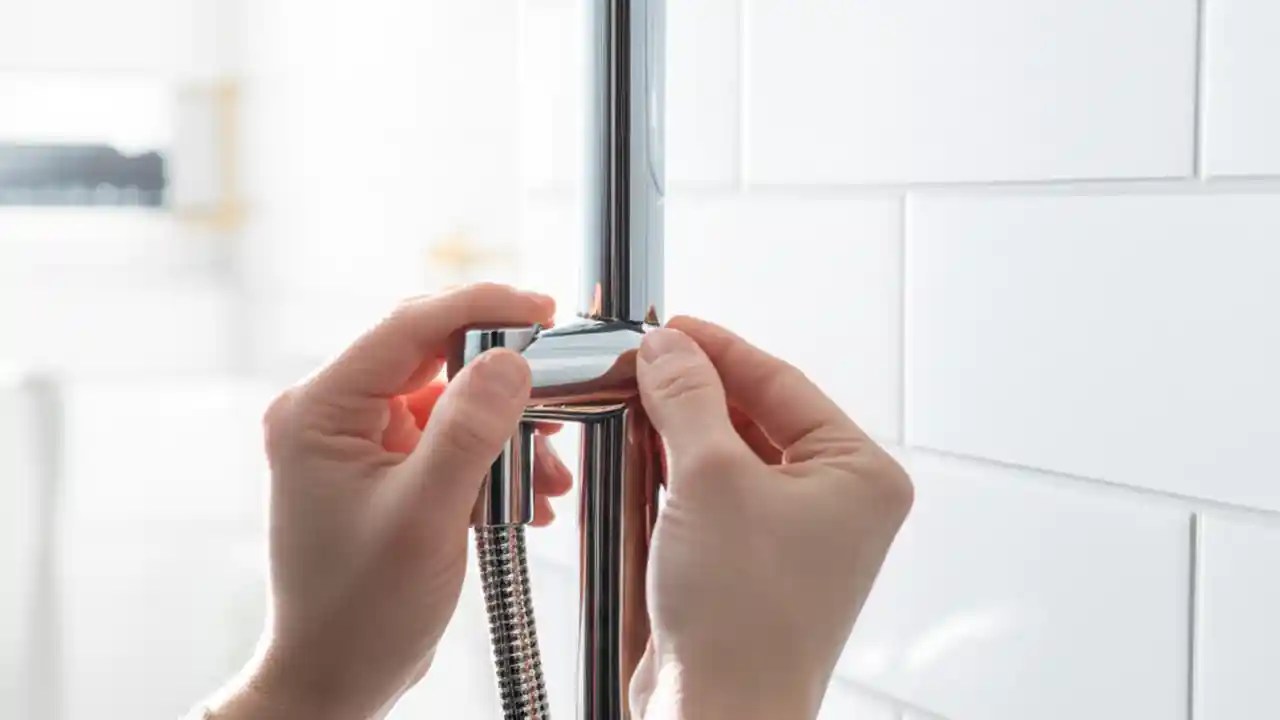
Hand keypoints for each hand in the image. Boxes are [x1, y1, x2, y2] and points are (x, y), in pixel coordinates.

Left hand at [200, 284, 571, 719]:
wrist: (336, 679)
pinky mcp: (383, 469)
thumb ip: (468, 433)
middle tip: (559, 391)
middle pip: (431, 355)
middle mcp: (332, 414)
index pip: (407, 327)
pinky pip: (449, 438)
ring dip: (506, 429)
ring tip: (551, 472)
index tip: (544, 311)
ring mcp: (358, 442)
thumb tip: (512, 359)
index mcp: (319, 410)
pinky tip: (531, 494)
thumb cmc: (360, 612)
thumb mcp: (424, 518)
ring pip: (449, 398)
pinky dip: (493, 459)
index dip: (480, 308)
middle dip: (502, 376)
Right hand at [629, 317, 912, 719]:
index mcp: (860, 475)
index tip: (669, 327)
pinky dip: (676, 477)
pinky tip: (639, 460)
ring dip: (679, 433)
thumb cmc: (740, 619)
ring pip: (730, 456)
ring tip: (634, 405)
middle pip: (756, 416)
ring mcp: (796, 536)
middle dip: (693, 391)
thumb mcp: (708, 480)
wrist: (716, 717)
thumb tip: (667, 346)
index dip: (719, 349)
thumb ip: (687, 399)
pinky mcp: (753, 564)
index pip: (783, 383)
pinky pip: (714, 498)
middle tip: (640, 364)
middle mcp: (838, 503)